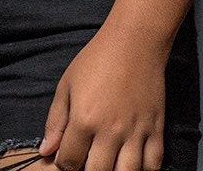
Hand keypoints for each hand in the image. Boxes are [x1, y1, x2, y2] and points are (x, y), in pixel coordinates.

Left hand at [41, 25, 167, 170]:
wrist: (134, 43)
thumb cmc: (96, 61)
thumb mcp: (66, 86)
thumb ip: (56, 121)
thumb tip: (46, 151)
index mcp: (84, 119)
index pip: (70, 161)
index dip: (65, 163)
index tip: (67, 157)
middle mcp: (111, 131)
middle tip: (87, 161)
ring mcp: (136, 132)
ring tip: (108, 164)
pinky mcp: (156, 129)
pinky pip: (153, 164)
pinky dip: (144, 170)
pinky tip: (132, 164)